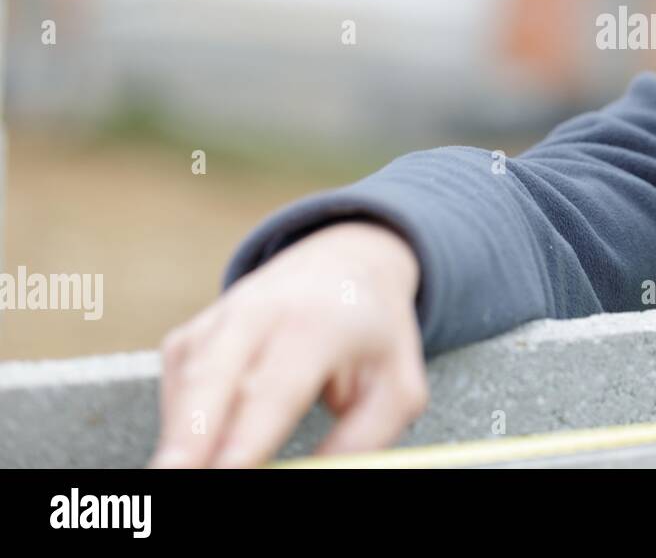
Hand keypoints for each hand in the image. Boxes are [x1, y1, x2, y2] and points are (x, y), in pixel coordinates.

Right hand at [149, 220, 428, 467]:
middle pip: (211, 379)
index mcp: (319, 324)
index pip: (276, 388)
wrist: (347, 264)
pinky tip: (202, 446)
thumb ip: (359, 443)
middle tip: (171, 477)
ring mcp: (217, 319)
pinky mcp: (190, 336)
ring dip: (179, 438)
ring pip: (185, 387)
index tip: (231, 469)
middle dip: (187, 436)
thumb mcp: (396, 389)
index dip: (248, 436)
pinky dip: (180, 426)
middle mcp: (260, 312)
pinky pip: (174, 390)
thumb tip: (309, 480)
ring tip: (183, 471)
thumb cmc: (374, 336)